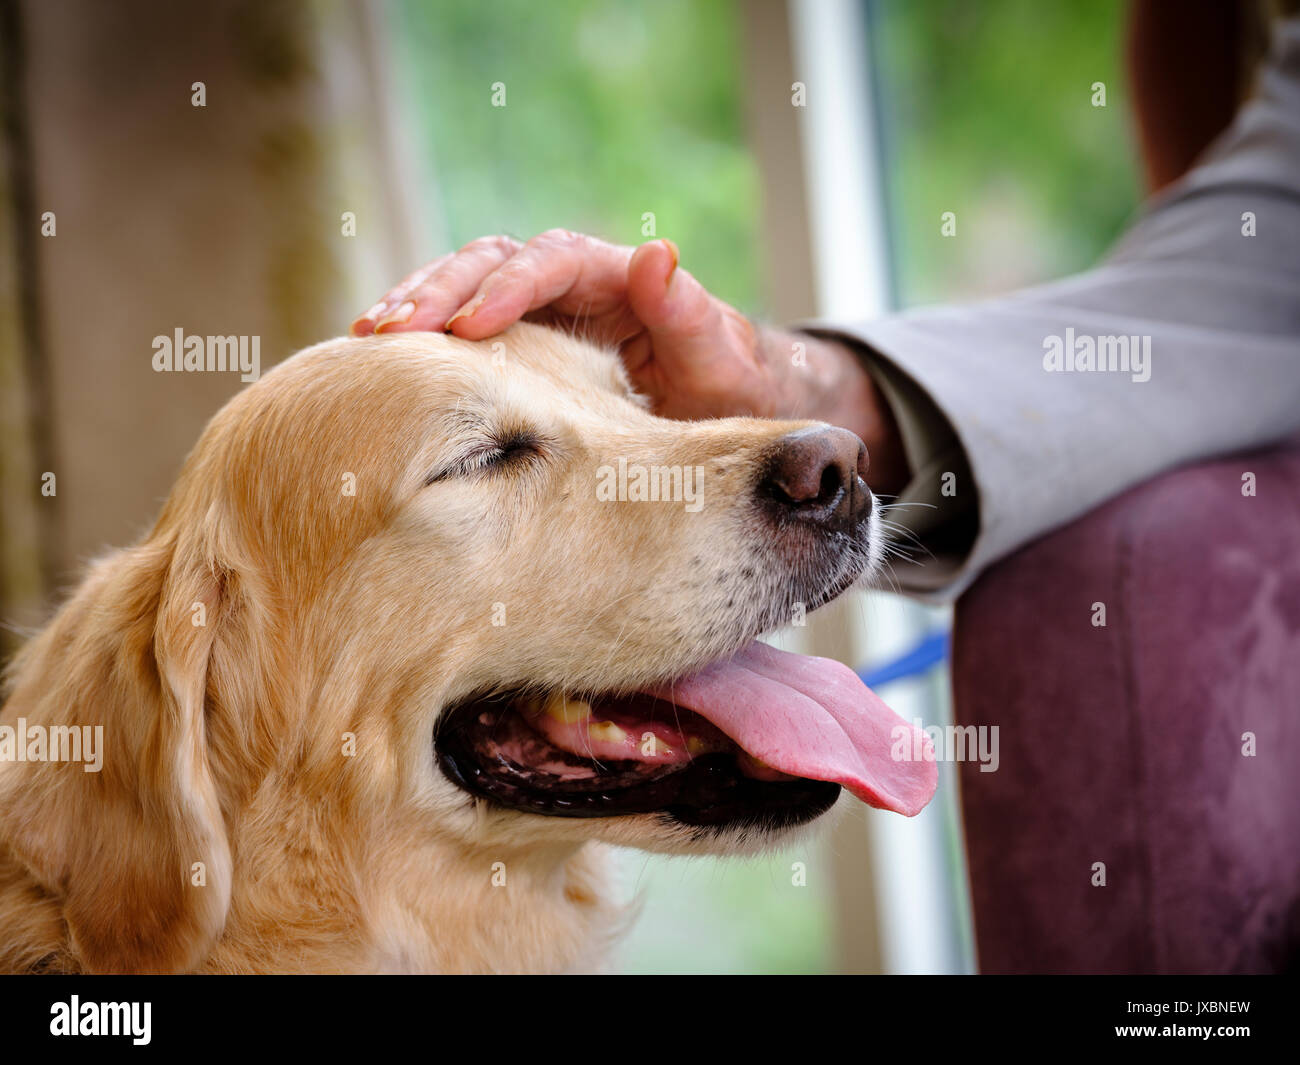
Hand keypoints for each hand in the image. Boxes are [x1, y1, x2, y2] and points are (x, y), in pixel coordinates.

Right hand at [352, 230, 907, 492]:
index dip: (506, 290)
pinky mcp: (523, 339)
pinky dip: (426, 339)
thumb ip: (689, 313)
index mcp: (613, 276)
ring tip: (367, 337)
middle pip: (491, 263)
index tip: (468, 326)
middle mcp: (571, 281)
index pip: (549, 264)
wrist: (727, 405)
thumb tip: (658, 253)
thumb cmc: (731, 385)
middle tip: (391, 329)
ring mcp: (542, 308)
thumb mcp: (719, 357)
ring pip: (466, 286)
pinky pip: (465, 327)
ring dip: (418, 306)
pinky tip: (381, 362)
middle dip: (440, 290)